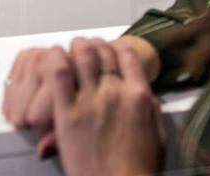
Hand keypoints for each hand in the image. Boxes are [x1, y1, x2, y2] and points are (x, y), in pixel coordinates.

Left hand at [47, 40, 164, 175]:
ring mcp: (90, 101)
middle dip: (92, 45)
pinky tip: (53, 58)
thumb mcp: (156, 135)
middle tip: (84, 48)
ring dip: (74, 47)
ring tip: (67, 50)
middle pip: (101, 50)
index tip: (108, 50)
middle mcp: (115, 92)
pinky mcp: (67, 113)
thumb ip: (150, 109)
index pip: (127, 54)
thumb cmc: (137, 170)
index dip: (115, 47)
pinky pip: (58, 72)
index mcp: (139, 96)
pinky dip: (54, 58)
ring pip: (80, 54)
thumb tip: (144, 93)